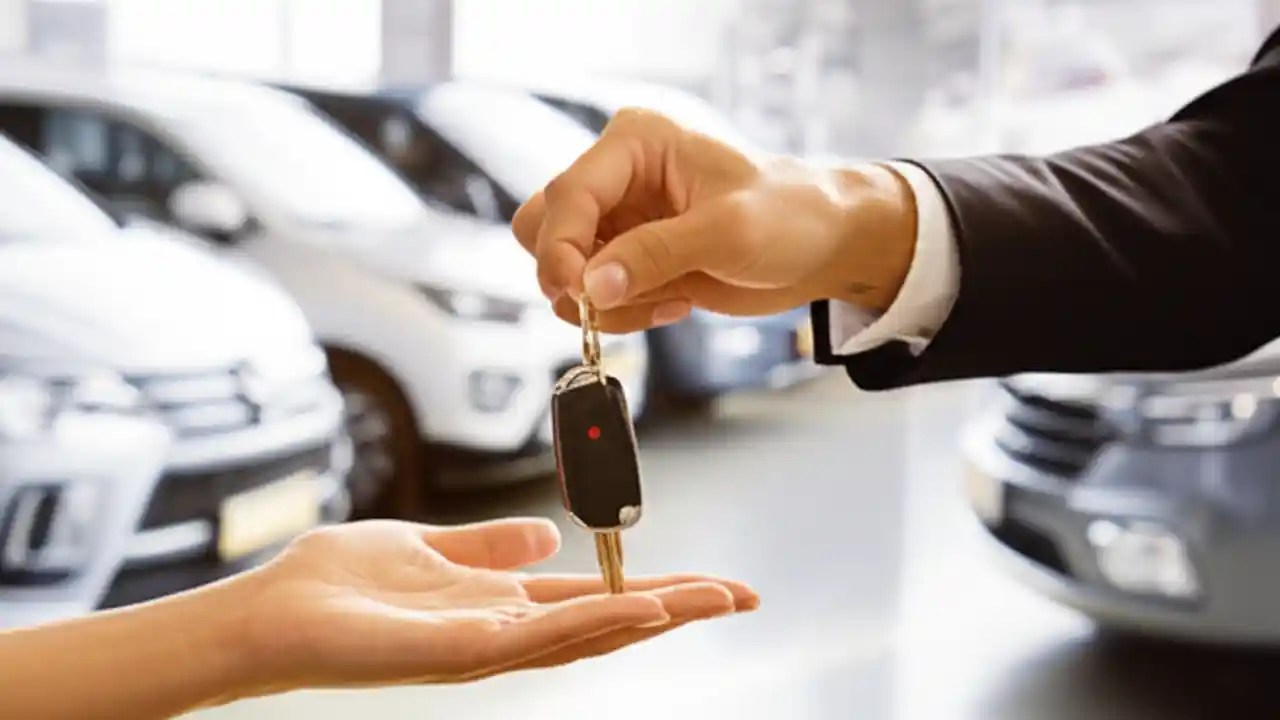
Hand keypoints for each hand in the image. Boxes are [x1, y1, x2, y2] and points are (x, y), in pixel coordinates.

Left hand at [229, 519, 756, 696]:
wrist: (270, 614)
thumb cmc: (337, 583)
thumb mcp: (427, 544)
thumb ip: (488, 544)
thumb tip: (547, 536)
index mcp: (500, 604)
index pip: (595, 597)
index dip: (656, 587)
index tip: (713, 580)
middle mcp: (504, 631)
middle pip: (608, 620)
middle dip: (678, 607)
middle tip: (744, 595)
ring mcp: (486, 647)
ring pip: (589, 634)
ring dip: (654, 616)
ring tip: (713, 599)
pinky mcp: (460, 652)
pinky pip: (541, 638)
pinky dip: (598, 622)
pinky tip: (641, 608)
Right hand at [512, 108, 917, 332]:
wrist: (824, 245)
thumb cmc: (791, 215)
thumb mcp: (728, 232)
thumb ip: (655, 255)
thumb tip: (592, 286)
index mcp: (636, 142)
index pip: (568, 193)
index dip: (560, 246)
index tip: (576, 292)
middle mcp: (618, 176)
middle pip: (543, 225)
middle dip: (569, 273)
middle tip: (607, 303)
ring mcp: (621, 220)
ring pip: (563, 267)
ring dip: (602, 301)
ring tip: (663, 301)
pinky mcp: (631, 258)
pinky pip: (594, 294)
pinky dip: (623, 312)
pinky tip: (675, 302)